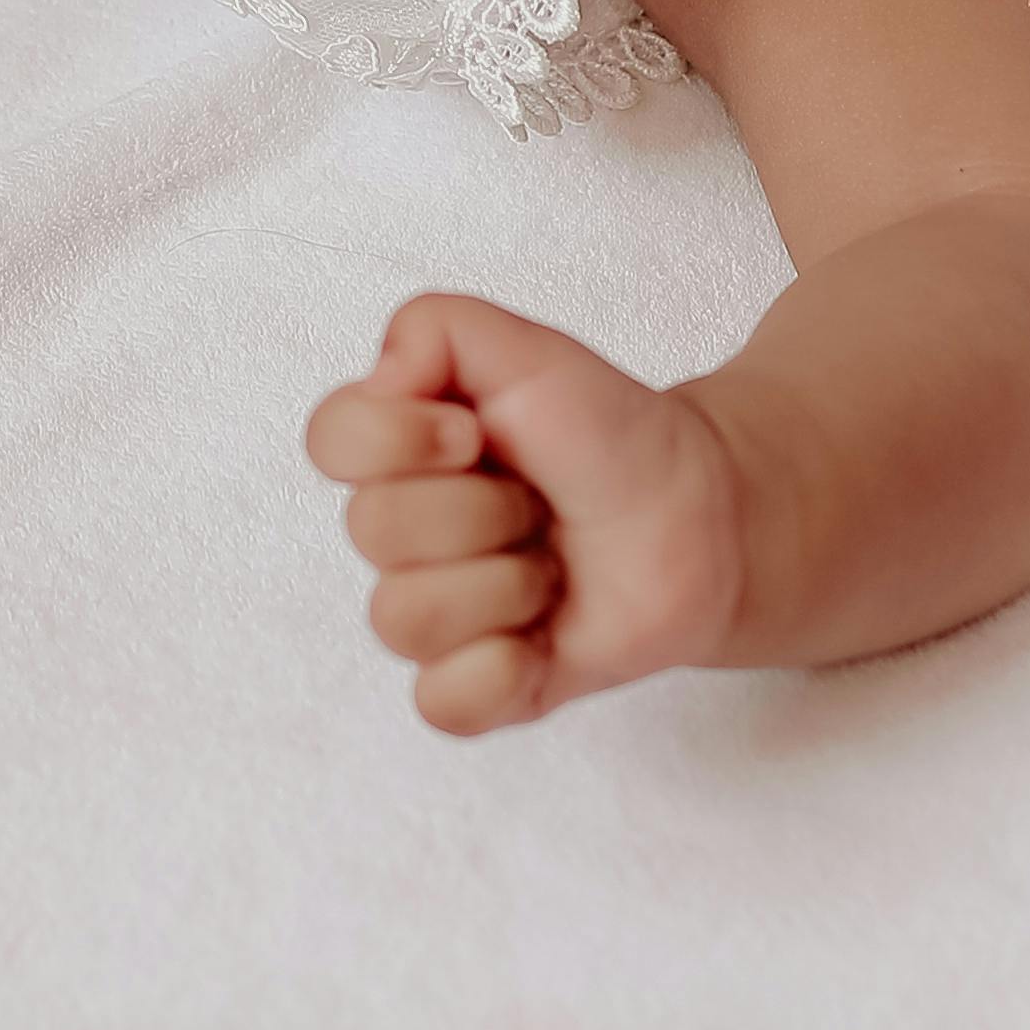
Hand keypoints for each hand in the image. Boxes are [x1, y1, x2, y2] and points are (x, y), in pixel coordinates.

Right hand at [301, 290, 742, 733]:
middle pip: (377, 531)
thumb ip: (432, 328)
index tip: (477, 433)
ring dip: (506, 584)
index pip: (332, 442)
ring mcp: (436, 615)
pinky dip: (501, 670)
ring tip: (554, 566)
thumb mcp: (529, 350)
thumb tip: (379, 382)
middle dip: (483, 509)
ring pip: (405, 617)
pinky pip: (441, 701)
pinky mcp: (475, 686)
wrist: (698, 519)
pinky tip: (545, 638)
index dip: (403, 438)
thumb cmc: (610, 437)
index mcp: (399, 449)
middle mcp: (402, 534)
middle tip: (539, 501)